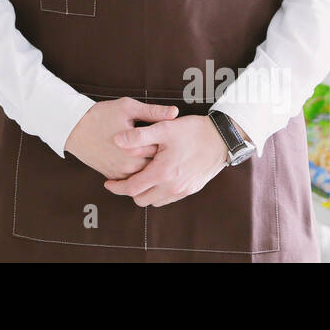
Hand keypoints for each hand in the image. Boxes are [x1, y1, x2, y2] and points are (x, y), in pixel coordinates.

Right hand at [64, 98, 178, 180]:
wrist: (73, 128)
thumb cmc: (100, 115)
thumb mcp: (128, 108)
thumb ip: (153, 112)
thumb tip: (175, 112)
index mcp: (136, 148)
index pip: (162, 150)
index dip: (168, 143)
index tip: (171, 137)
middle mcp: (129, 165)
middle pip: (155, 165)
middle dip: (160, 156)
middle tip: (167, 147)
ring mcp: (120, 173)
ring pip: (144, 173)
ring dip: (149, 164)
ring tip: (153, 152)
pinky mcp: (112, 176)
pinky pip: (132, 178)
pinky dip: (138, 171)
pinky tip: (140, 159)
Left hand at [102, 113, 227, 206]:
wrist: (222, 138)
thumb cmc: (192, 131)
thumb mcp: (164, 128)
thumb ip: (138, 136)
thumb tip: (116, 140)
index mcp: (163, 173)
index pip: (132, 188)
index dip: (116, 187)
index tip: (108, 182)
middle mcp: (172, 186)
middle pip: (141, 199)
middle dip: (129, 191)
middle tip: (122, 178)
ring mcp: (183, 190)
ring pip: (155, 201)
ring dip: (144, 192)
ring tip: (139, 176)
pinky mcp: (191, 190)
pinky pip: (168, 198)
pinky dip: (158, 192)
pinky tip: (156, 178)